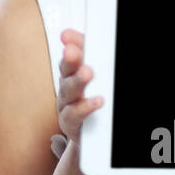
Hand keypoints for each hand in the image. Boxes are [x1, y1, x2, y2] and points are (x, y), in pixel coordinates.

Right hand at [57, 28, 103, 147]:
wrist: (93, 139)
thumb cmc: (98, 107)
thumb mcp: (103, 82)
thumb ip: (106, 63)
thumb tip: (108, 45)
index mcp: (75, 72)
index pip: (74, 54)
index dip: (72, 43)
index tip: (68, 36)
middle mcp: (68, 86)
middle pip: (66, 69)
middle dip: (70, 60)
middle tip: (73, 52)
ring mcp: (67, 105)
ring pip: (68, 91)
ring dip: (77, 81)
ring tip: (88, 73)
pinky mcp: (70, 123)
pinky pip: (73, 114)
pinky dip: (84, 107)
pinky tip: (96, 101)